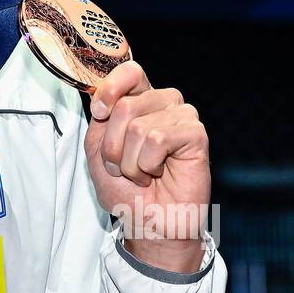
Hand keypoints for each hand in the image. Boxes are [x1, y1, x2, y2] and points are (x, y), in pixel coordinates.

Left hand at [83, 60, 210, 272]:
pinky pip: (157, 139)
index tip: (99, 112)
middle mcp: (163, 103)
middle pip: (125, 104)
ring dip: (129, 160)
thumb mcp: (97, 150)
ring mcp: (182, 117)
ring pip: (138, 126)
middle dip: (113, 146)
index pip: (129, 71)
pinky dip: (147, 163)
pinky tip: (158, 172)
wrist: (147, 222)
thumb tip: (100, 96)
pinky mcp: (196, 135)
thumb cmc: (124, 188)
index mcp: (140, 100)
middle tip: (122, 167)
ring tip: (141, 173)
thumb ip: (100, 120)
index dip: (110, 88)